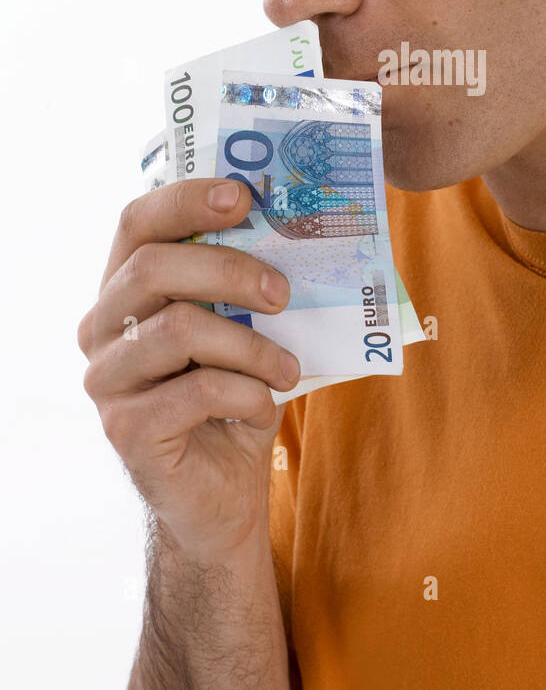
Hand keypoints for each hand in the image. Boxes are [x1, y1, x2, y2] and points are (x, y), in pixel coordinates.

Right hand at [77, 178, 298, 560]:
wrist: (221, 493)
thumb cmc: (235, 397)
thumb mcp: (244, 331)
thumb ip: (249, 286)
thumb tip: (300, 231)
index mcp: (125, 290)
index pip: (137, 222)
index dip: (185, 200)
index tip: (242, 196)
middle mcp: (100, 328)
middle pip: (154, 268)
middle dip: (230, 270)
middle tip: (283, 293)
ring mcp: (106, 380)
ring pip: (180, 329)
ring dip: (251, 346)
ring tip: (286, 368)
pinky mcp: (125, 429)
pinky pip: (197, 390)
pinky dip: (247, 395)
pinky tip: (264, 408)